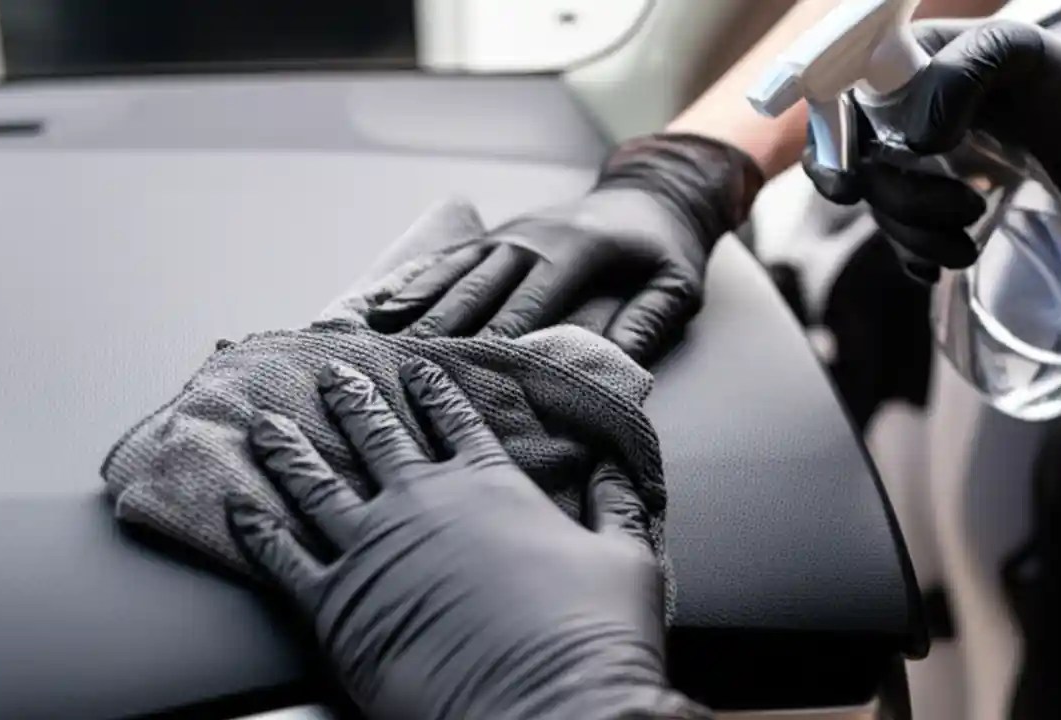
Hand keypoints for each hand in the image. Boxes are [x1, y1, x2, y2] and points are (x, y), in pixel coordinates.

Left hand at [225, 359, 703, 719]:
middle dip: (352, 399)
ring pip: (316, 483)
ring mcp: (374, 549)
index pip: (454, 420)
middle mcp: (424, 502)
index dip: (432, 389)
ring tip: (266, 423)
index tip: (413, 366)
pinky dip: (255, 527)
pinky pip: (282, 556)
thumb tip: (616, 470)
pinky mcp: (336, 604)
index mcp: (490, 486)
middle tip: (332, 373)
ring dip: (289, 449)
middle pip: (378, 435)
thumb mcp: (625, 558)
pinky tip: (237, 506)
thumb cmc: (591, 636)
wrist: (545, 706)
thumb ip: (616, 507)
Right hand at [367, 134, 763, 362]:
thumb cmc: (667, 249)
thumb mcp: (678, 285)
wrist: (654, 190)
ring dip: (420, 303)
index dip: (500, 331)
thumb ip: (650, 321)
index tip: (468, 362)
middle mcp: (535, 237)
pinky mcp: (497, 235)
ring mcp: (511, 232)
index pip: (533, 297)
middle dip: (446, 322)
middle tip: (410, 360)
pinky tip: (384, 307)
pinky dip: (417, 283)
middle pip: (483, 285)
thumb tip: (621, 364)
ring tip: (382, 334)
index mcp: (579, 249)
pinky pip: (451, 259)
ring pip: (458, 270)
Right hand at [804, 20, 1060, 281]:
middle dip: (904, 203)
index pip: (834, 115)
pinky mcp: (921, 208)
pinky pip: (899, 241)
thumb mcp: (1013, 51)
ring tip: (969, 244)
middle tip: (967, 208)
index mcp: (891, 75)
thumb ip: (963, 73)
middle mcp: (885, 123)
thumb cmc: (1048, 80)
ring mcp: (901, 168)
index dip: (830, 154)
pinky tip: (939, 264)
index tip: (849, 188)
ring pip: (880, 212)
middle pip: (858, 173)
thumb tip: (918, 138)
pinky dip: (916, 258)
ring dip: (917, 237)